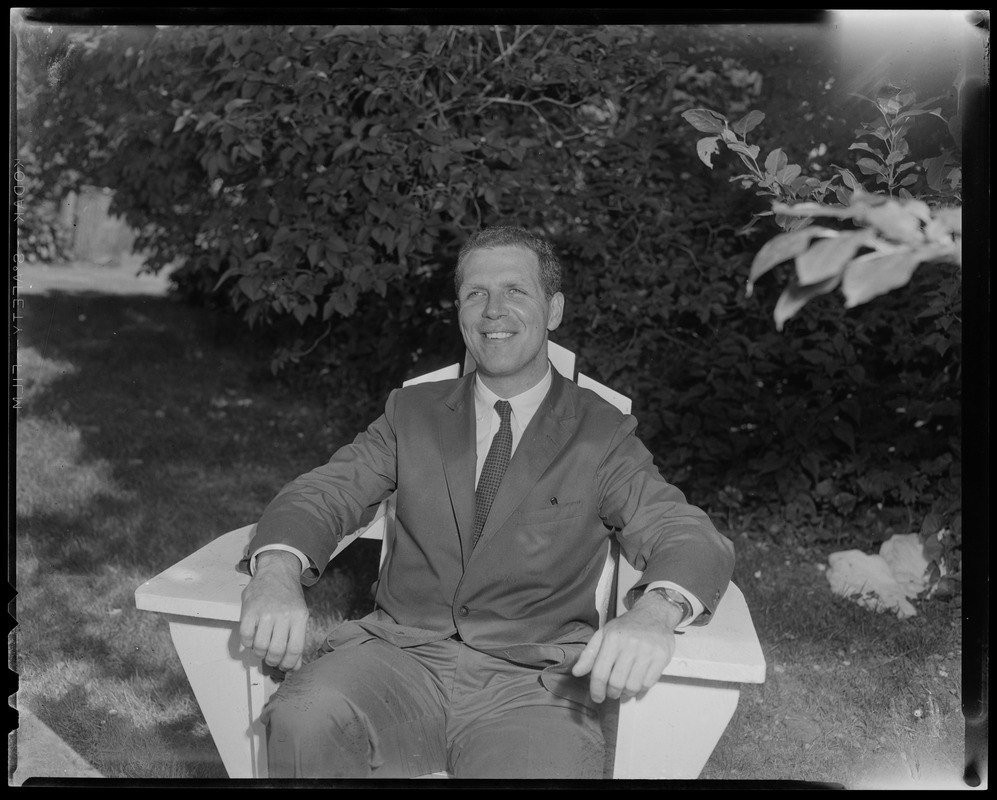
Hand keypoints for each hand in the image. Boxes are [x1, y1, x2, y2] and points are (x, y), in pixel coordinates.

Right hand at [239, 550, 308, 671]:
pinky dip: (248, 643)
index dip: (289, 664)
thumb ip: (298, 638)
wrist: (276, 571)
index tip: (285, 667)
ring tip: (262, 648)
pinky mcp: (250, 611)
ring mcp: (266, 612)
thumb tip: (295, 665)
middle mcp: (284, 614)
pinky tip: (252, 638)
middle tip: (272, 659)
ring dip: (260, 653)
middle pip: (277, 651)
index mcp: (299, 616)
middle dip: (274, 661)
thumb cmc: (288, 595)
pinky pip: (246, 637)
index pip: (295, 649)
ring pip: (260, 647)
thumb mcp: (299, 614)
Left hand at [571, 590, 680, 702]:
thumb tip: (576, 672)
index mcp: (612, 638)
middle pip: (616, 682)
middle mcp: (630, 644)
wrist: (654, 614)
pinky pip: (648, 683)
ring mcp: (647, 651)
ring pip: (633, 686)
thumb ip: (589, 654)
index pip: (600, 672)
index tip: (597, 697)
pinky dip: (641, 689)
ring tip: (624, 689)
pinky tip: (637, 685)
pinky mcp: (662, 657)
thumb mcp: (604, 634)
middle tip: (612, 692)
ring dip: (626, 693)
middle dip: (612, 693)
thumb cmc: (626, 626)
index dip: (596, 689)